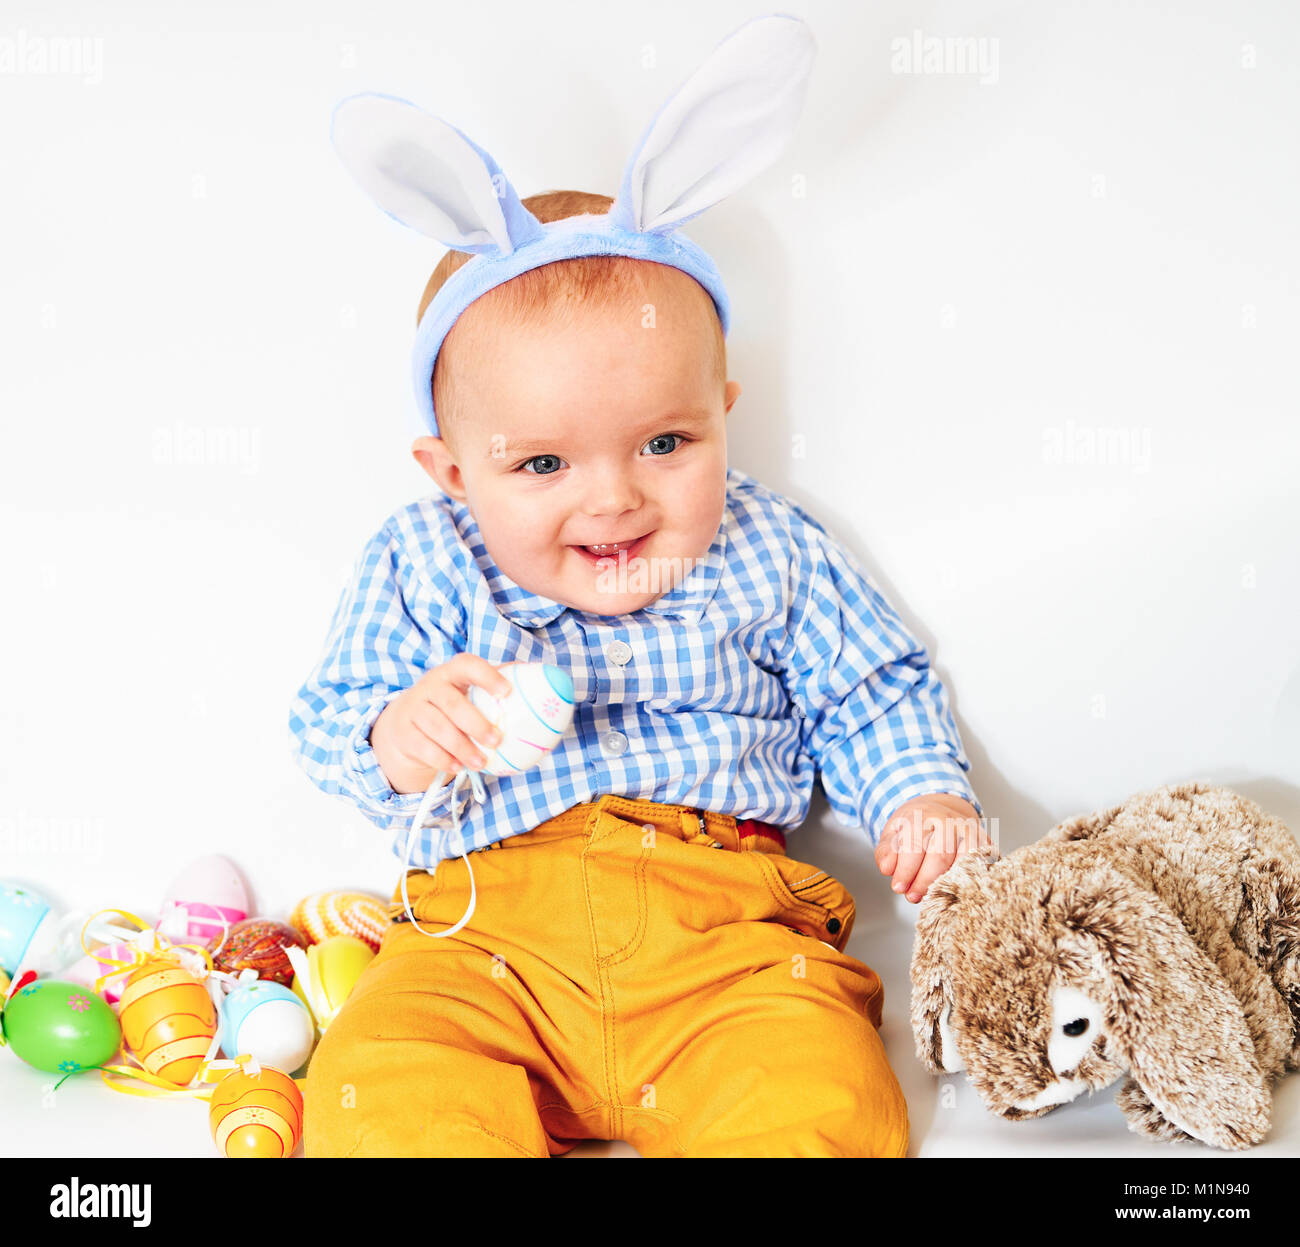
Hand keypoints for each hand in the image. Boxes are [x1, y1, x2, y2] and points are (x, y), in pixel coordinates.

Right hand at [369, 654, 513, 793]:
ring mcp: (414, 709)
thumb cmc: (450, 705)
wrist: (405, 723)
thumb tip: (539, 686)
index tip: (507, 692)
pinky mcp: (404, 733)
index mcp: (452, 672)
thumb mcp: (467, 692)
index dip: (487, 676)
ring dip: (462, 747)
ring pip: (437, 727)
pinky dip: (442, 759)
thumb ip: (496, 688)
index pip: (467, 665)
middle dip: (476, 723)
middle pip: (451, 702)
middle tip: (497, 740)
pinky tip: (457, 767)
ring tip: (482, 762)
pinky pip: (423, 747)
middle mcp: (430, 686)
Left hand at [873, 793, 992, 902]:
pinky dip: (969, 880)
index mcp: (920, 815)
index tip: (898, 888)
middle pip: (939, 857)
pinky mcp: (984, 842)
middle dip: (924, 881)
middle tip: (913, 896)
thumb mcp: (893, 833)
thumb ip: (887, 851)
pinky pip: (981, 865)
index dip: (905, 871)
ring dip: (947, 884)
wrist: (941, 810)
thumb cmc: (915, 826)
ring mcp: (969, 830)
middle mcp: (947, 820)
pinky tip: (957, 890)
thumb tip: (887, 869)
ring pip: (962, 862)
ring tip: (933, 895)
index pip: (913, 846)